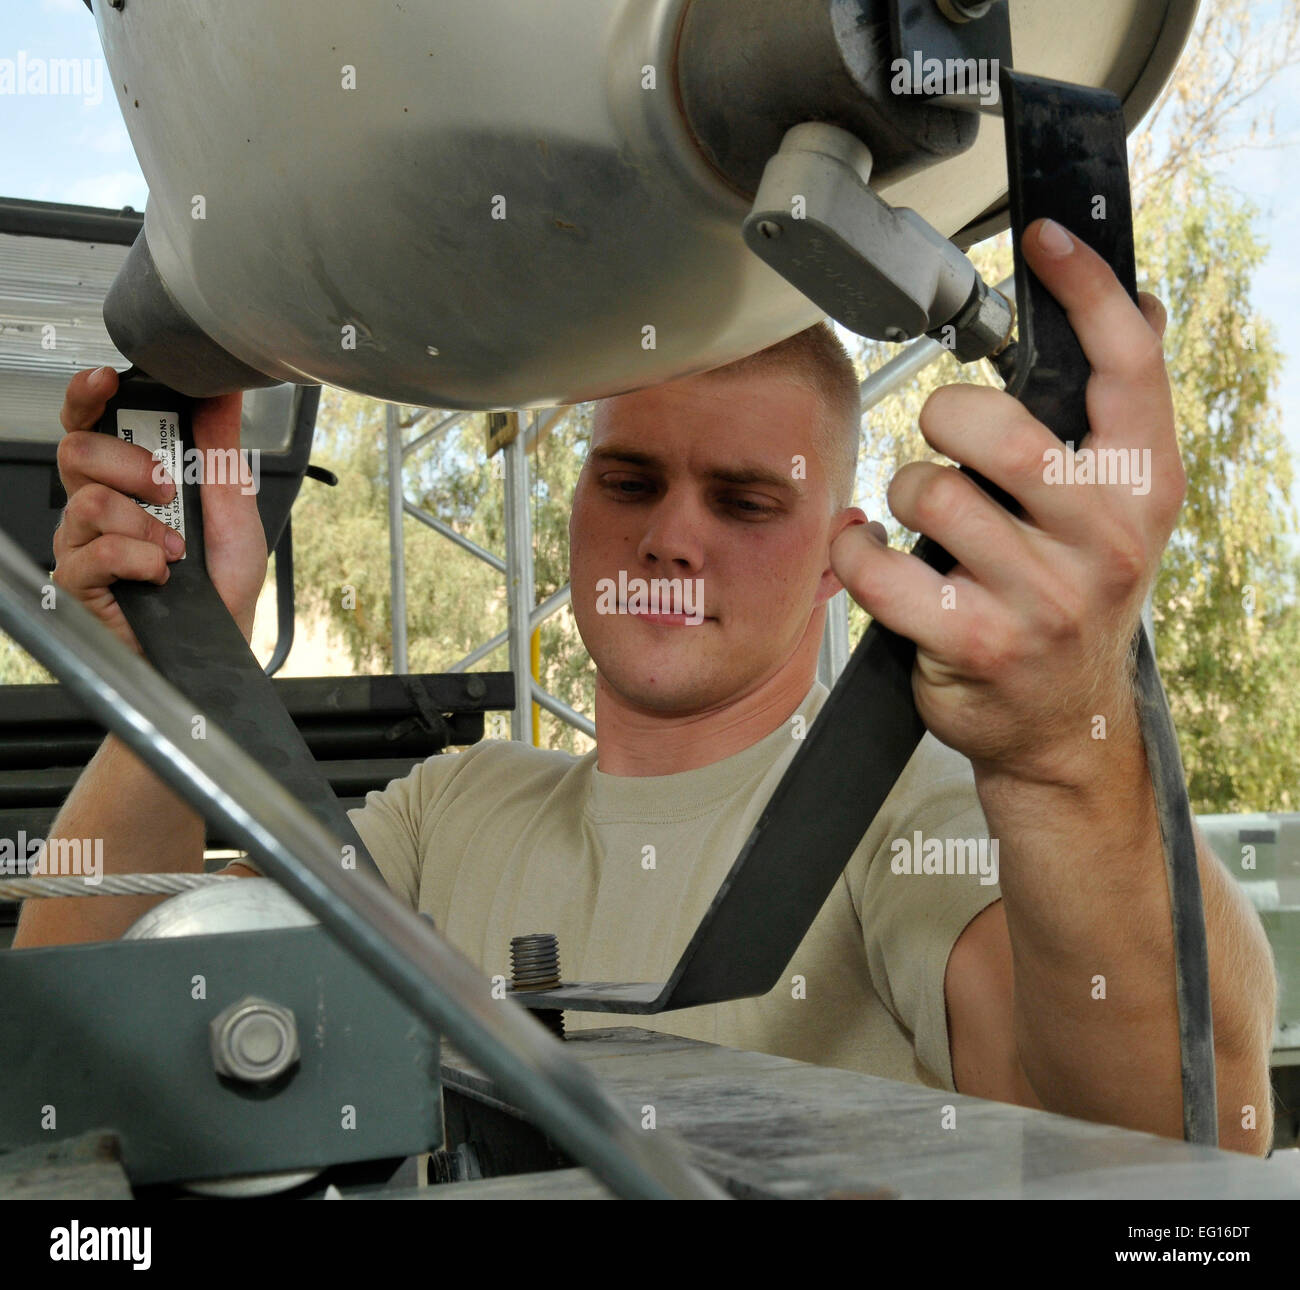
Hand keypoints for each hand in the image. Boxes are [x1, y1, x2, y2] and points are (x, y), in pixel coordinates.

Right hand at [53, 366, 267, 650]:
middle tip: (169, 492)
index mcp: (127, 477)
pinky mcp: (78, 581)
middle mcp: (98, 504)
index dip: (86, 396)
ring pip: (89, 501)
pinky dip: (142, 561)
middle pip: (77, 450)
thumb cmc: (224, 578)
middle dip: (131, 464)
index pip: (89, 424)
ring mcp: (83, 542)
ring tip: (174, 550)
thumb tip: (221, 390)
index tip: (106, 380)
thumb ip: (220, 446)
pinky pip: (97, 552)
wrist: (224, 636)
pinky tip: (160, 575)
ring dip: (145, 525)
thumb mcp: (234, 504)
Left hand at [829, 217, 1183, 786]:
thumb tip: (1134, 303)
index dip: (1086, 288)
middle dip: (943, 421)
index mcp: (1142, 488)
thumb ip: (1115, 420)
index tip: (1042, 240)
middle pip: (994, 425)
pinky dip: (857, 554)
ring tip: (923, 527)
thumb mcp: (1118, 513)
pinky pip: (879, 566)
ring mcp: (1041, 596)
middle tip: (944, 447)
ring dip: (904, 496)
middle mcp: (1102, 538)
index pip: (1129, 365)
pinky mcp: (975, 641)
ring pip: (928, 491)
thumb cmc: (1073, 601)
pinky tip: (873, 558)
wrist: (1064, 724)